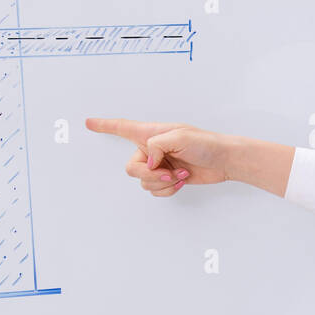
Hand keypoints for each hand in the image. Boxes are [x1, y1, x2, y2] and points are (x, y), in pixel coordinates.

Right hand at [85, 118, 230, 196]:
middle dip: (149, 174)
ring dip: (163, 182)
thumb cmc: (206, 143)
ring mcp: (160, 165)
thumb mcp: (179, 137)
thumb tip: (148, 162)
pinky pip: (155, 190)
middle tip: (169, 171)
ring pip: (144, 182)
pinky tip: (182, 181)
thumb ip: (156, 146)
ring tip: (181, 174)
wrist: (224, 161)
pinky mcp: (168, 178)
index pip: (122, 127)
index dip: (104, 126)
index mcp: (151, 133)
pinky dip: (168, 190)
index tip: (89, 123)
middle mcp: (152, 149)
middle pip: (131, 168)